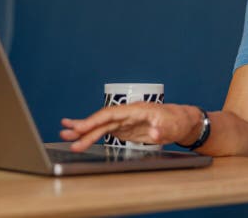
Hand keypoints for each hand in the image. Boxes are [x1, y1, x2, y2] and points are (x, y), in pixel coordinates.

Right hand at [61, 103, 202, 151]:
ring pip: (100, 126)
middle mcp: (127, 113)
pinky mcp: (124, 128)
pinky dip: (91, 134)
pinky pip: (104, 131)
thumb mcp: (172, 126)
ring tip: (65, 137)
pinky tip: (79, 138)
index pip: (111, 114)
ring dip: (83, 132)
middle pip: (101, 119)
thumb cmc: (177, 121)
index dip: (95, 120)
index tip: (82, 127)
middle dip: (83, 127)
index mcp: (136, 109)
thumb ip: (162, 129)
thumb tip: (155, 132)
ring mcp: (124, 121)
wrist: (181, 122)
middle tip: (65, 134)